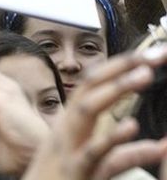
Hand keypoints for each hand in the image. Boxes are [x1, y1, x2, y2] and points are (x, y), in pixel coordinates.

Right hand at [22, 47, 166, 179]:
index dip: (119, 66)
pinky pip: (95, 152)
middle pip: (89, 88)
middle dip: (120, 68)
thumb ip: (123, 151)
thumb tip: (156, 143)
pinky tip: (132, 126)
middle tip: (153, 55)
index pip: (94, 85)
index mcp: (71, 125)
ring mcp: (69, 148)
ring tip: (145, 75)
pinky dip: (113, 138)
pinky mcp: (75, 171)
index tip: (149, 55)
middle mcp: (67, 130)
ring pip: (88, 110)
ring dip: (116, 90)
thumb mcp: (92, 162)